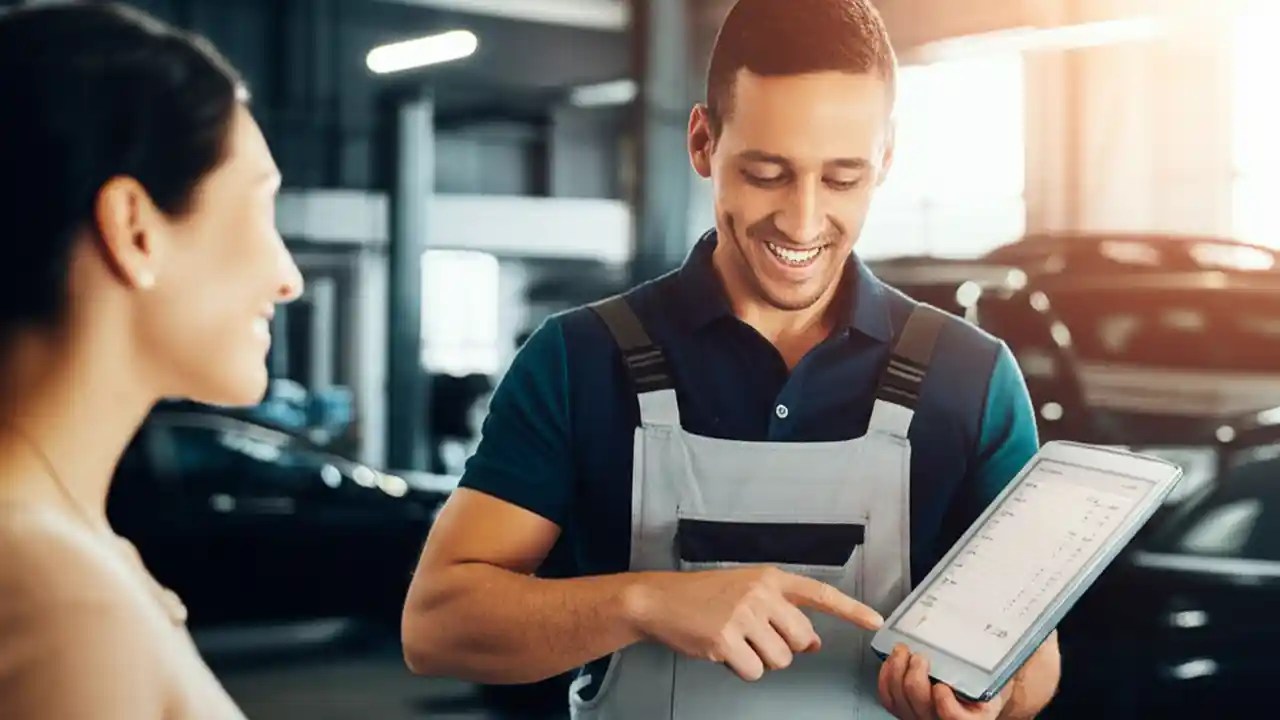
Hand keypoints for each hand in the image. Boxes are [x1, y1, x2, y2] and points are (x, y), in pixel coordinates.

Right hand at [627, 566, 883, 681]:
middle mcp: (761, 593)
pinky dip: (740, 669)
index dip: (850, 609)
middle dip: (782, 647)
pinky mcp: (726, 638)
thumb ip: (783, 614)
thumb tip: (813, 641)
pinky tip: (722, 650)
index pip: (820, 594)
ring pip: (780, 660)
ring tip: (735, 640)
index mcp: (770, 578)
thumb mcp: (748, 595)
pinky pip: (754, 672)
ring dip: (759, 660)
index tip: (874, 621)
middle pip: (800, 639)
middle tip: (754, 637)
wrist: (660, 600)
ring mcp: (743, 615)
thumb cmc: (704, 598)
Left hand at [878, 644, 1011, 719]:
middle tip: (921, 656)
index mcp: (971, 718)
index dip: (944, 701)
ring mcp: (920, 717)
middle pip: (920, 701)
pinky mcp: (903, 709)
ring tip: (904, 651)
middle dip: (915, 674)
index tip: (943, 684)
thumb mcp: (992, 678)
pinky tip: (892, 661)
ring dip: (898, 670)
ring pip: (899, 698)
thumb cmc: (982, 684)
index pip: (953, 717)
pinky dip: (886, 676)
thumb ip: (984, 668)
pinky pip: (887, 697)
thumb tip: (985, 639)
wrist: (975, 693)